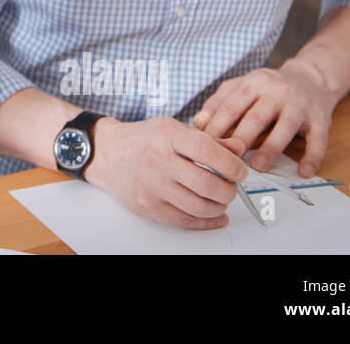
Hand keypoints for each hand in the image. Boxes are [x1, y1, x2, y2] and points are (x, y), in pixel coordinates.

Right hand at [84, 117, 248, 229]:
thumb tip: (240, 150)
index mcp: (167, 136)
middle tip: (232, 187)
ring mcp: (151, 186)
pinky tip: (216, 216)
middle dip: (229, 190)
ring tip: (221, 199)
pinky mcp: (147, 206)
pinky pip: (185, 221)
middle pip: (207, 184)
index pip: (208, 152)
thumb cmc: (144, 139)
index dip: (232, 165)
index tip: (241, 171)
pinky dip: (207, 222)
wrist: (108, 153)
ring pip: (199, 206)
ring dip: (219, 207)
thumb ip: (209, 140)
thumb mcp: (174, 128)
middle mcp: (157, 161)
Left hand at [192, 63, 337, 177]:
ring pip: (285, 128)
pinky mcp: (320, 119)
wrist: (311, 77)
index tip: (205, 146)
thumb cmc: (269, 87)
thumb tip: (198, 123)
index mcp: (254, 84)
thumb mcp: (242, 86)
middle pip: (256, 117)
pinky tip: (303, 172)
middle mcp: (277, 92)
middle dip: (240, 139)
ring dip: (271, 149)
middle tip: (227, 160)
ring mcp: (300, 105)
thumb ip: (219, 102)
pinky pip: (318, 140)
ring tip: (258, 167)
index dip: (217, 127)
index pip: (231, 107)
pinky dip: (312, 157)